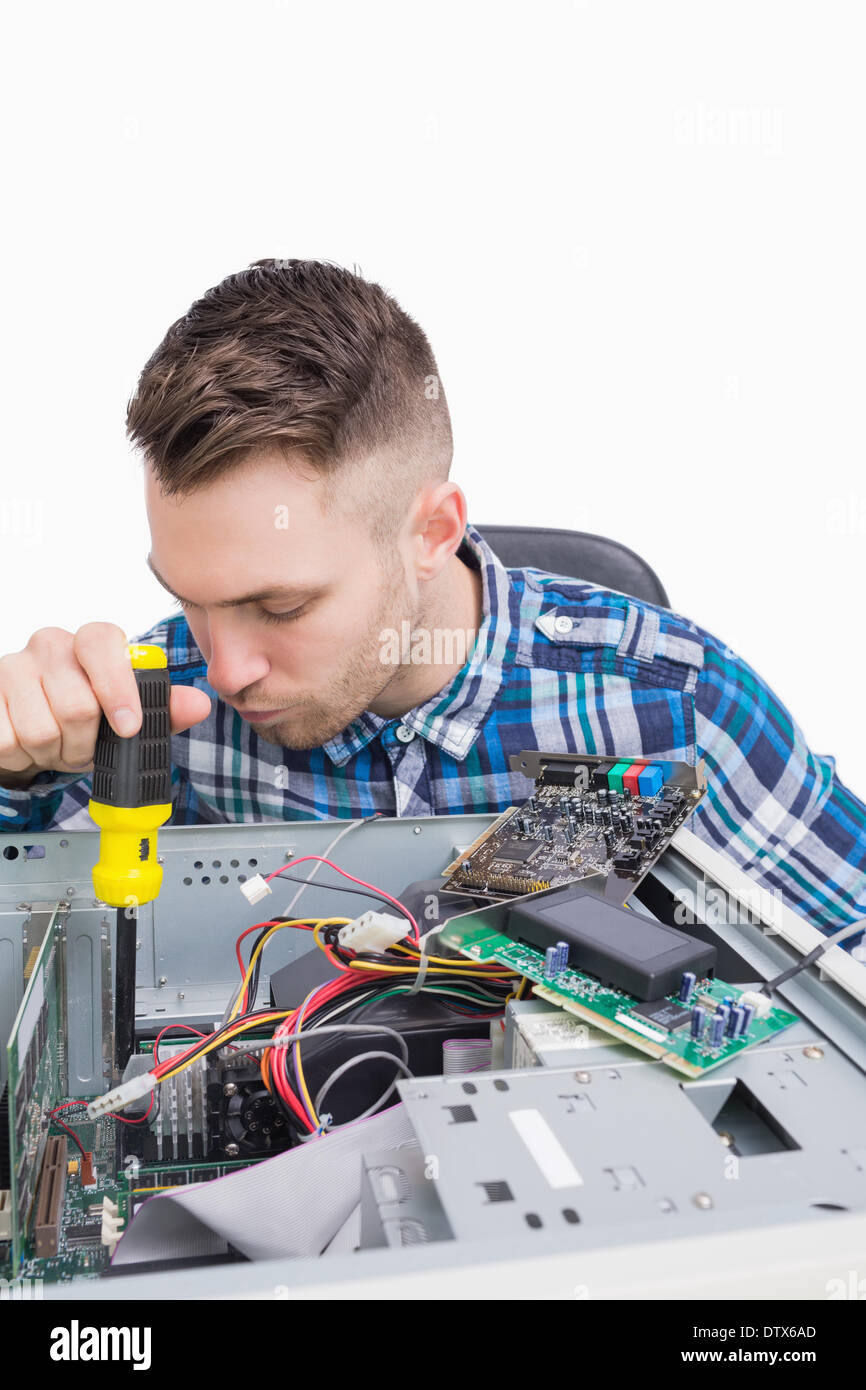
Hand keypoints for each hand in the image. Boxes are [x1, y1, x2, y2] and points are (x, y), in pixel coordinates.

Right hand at [0, 623, 210, 787]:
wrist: (27, 723)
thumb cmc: (83, 712)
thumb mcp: (128, 713)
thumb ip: (164, 708)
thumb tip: (197, 704)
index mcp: (90, 641)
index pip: (102, 644)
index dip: (117, 688)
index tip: (129, 726)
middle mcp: (49, 644)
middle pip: (76, 705)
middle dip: (84, 743)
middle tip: (83, 746)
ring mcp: (11, 667)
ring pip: (41, 730)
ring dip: (54, 754)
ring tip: (57, 745)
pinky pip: (7, 742)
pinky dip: (22, 758)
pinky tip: (27, 745)